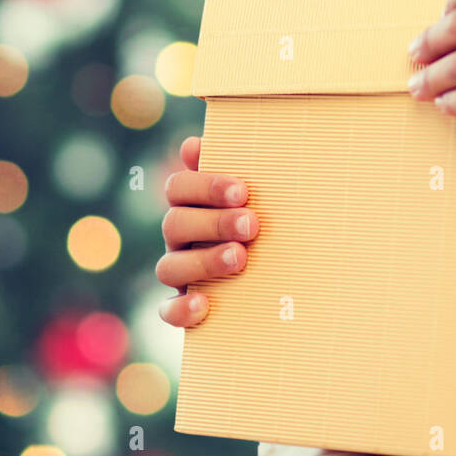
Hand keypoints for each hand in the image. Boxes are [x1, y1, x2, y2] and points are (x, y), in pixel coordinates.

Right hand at [156, 137, 258, 326]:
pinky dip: (181, 309)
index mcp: (193, 205)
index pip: (179, 187)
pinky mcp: (183, 308)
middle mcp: (181, 237)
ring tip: (240, 259)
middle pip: (174, 223)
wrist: (287, 278)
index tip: (242, 190)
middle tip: (252, 225)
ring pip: (168, 266)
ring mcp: (180, 272)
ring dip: (204, 261)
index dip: (205, 185)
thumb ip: (240, 169)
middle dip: (214, 222)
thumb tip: (196, 144)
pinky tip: (205, 304)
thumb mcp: (262, 197)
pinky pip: (168, 311)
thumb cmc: (269, 225)